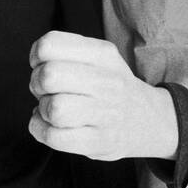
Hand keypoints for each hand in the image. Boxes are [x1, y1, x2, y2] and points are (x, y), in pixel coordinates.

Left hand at [28, 31, 177, 162]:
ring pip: (53, 109)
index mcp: (103, 54)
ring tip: (53, 110)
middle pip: (49, 76)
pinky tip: (51, 126)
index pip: (50, 45)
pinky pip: (54, 136)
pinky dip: (41, 131)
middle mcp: (107, 81)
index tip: (44, 65)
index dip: (37, 57)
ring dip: (42, 111)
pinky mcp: (100, 142)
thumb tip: (36, 65)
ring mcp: (106, 114)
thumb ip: (66, 52)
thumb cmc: (111, 86)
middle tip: (47, 91)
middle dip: (37, 85)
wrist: (151, 120)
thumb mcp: (100, 57)